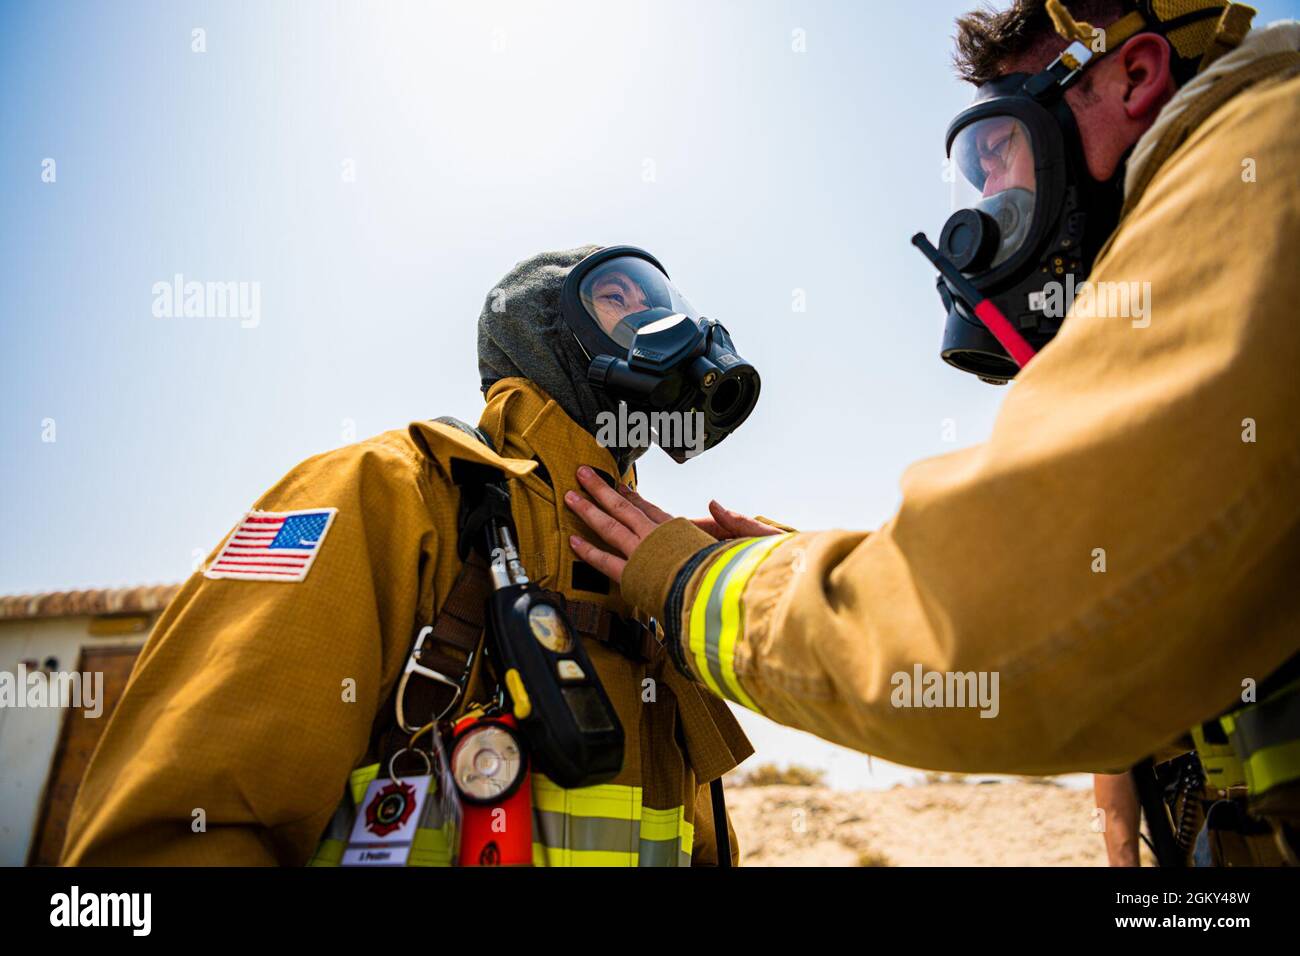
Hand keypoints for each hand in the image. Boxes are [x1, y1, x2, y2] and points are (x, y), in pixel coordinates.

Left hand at [564, 466, 780, 583]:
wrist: (723, 595)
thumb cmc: (734, 574)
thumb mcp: (740, 542)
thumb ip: (730, 521)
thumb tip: (714, 504)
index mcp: (680, 532)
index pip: (651, 509)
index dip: (633, 497)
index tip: (619, 487)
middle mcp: (658, 537)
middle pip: (624, 508)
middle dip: (601, 490)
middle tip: (582, 475)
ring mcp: (644, 554)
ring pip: (610, 527)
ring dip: (589, 510)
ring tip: (571, 496)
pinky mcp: (636, 575)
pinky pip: (607, 562)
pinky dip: (589, 552)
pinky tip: (573, 541)